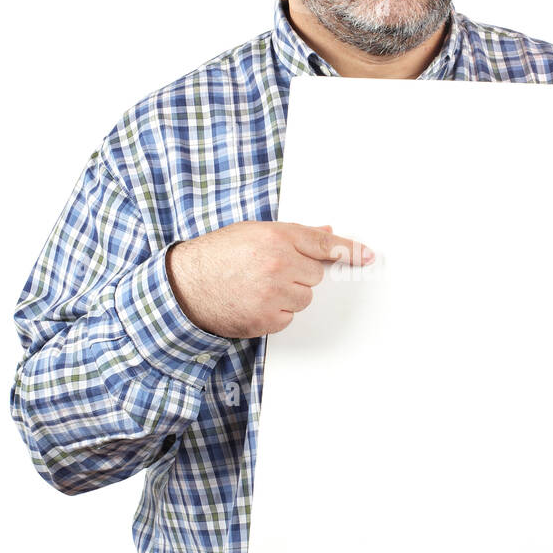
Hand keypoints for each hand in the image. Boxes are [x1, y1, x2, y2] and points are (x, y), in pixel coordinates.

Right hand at [165, 220, 373, 338]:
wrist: (185, 285)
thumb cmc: (216, 256)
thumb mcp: (252, 232)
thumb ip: (293, 235)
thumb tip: (327, 234)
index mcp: (276, 237)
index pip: (323, 245)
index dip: (349, 251)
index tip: (367, 257)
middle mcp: (278, 264)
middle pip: (315, 276)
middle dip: (299, 276)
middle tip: (270, 272)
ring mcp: (273, 294)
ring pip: (304, 299)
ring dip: (288, 297)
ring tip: (258, 288)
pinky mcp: (267, 319)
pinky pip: (288, 318)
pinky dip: (276, 314)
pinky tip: (253, 303)